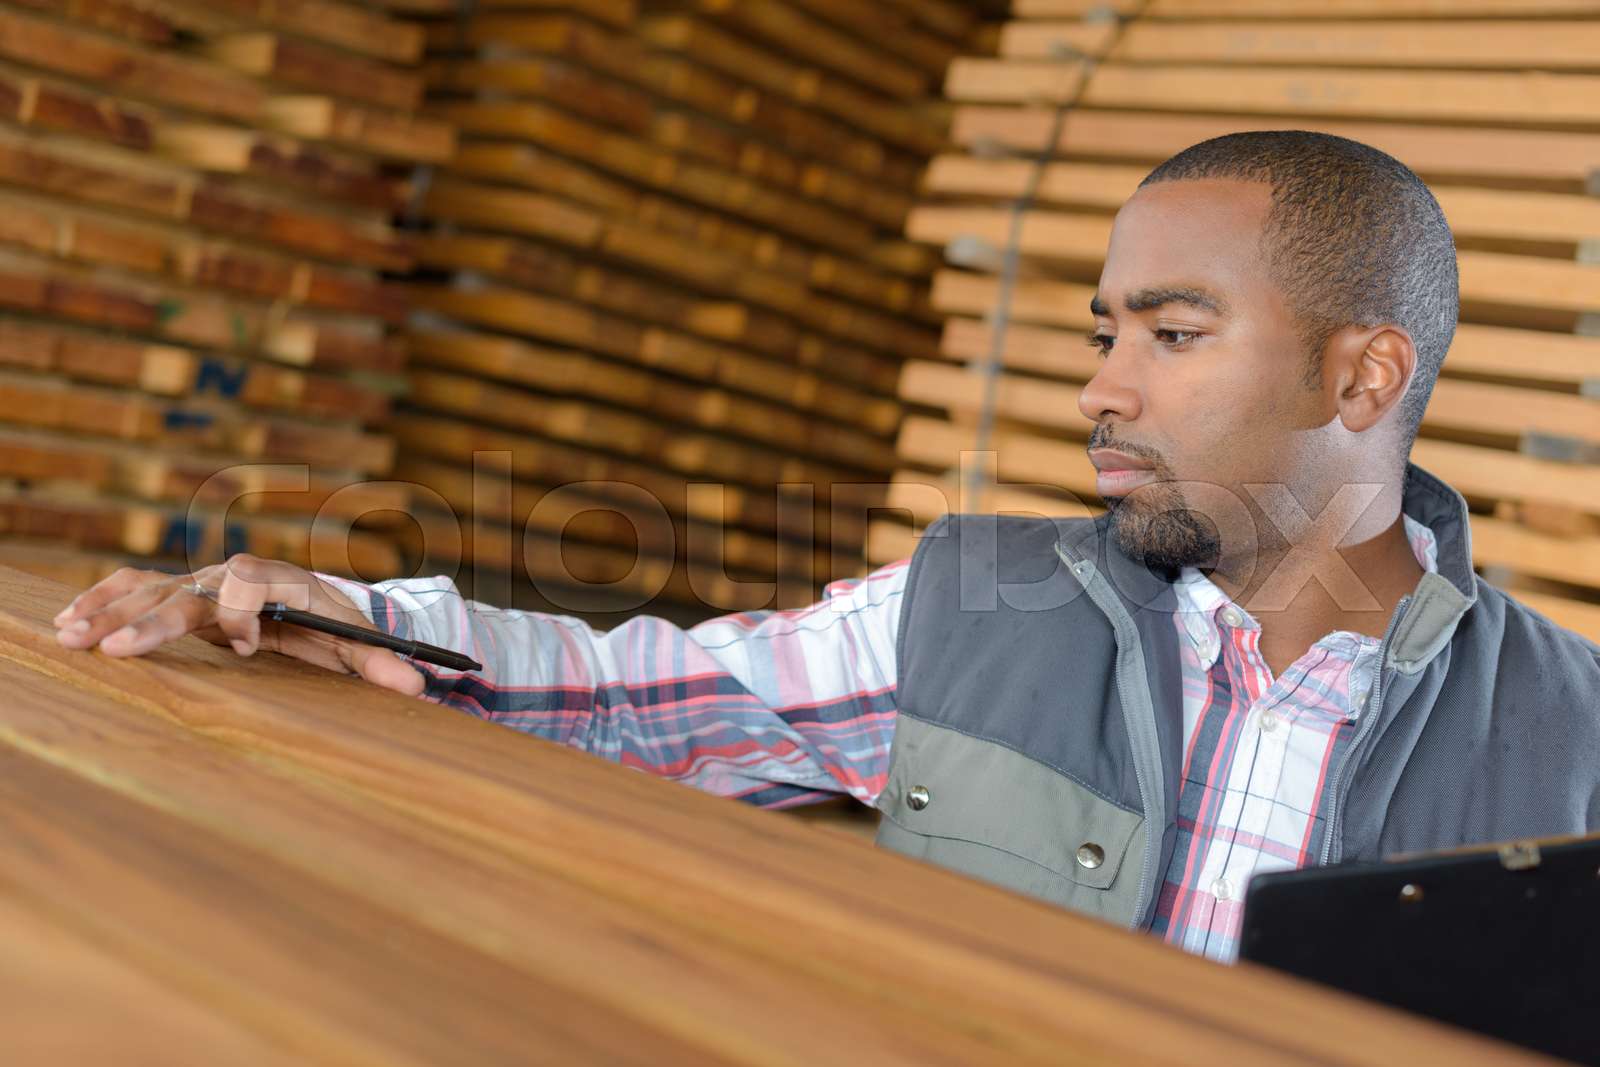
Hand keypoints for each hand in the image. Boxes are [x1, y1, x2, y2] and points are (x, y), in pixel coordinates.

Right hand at [52, 554, 424, 695]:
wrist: (320, 605)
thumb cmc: (340, 628)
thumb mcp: (364, 646)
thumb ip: (385, 666)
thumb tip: (419, 687)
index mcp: (279, 581)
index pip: (249, 585)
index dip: (244, 614)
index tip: (248, 648)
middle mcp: (234, 575)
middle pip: (189, 589)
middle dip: (154, 618)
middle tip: (118, 648)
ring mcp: (203, 582)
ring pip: (152, 588)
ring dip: (111, 609)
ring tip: (70, 634)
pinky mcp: (182, 594)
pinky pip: (137, 588)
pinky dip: (104, 599)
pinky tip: (66, 618)